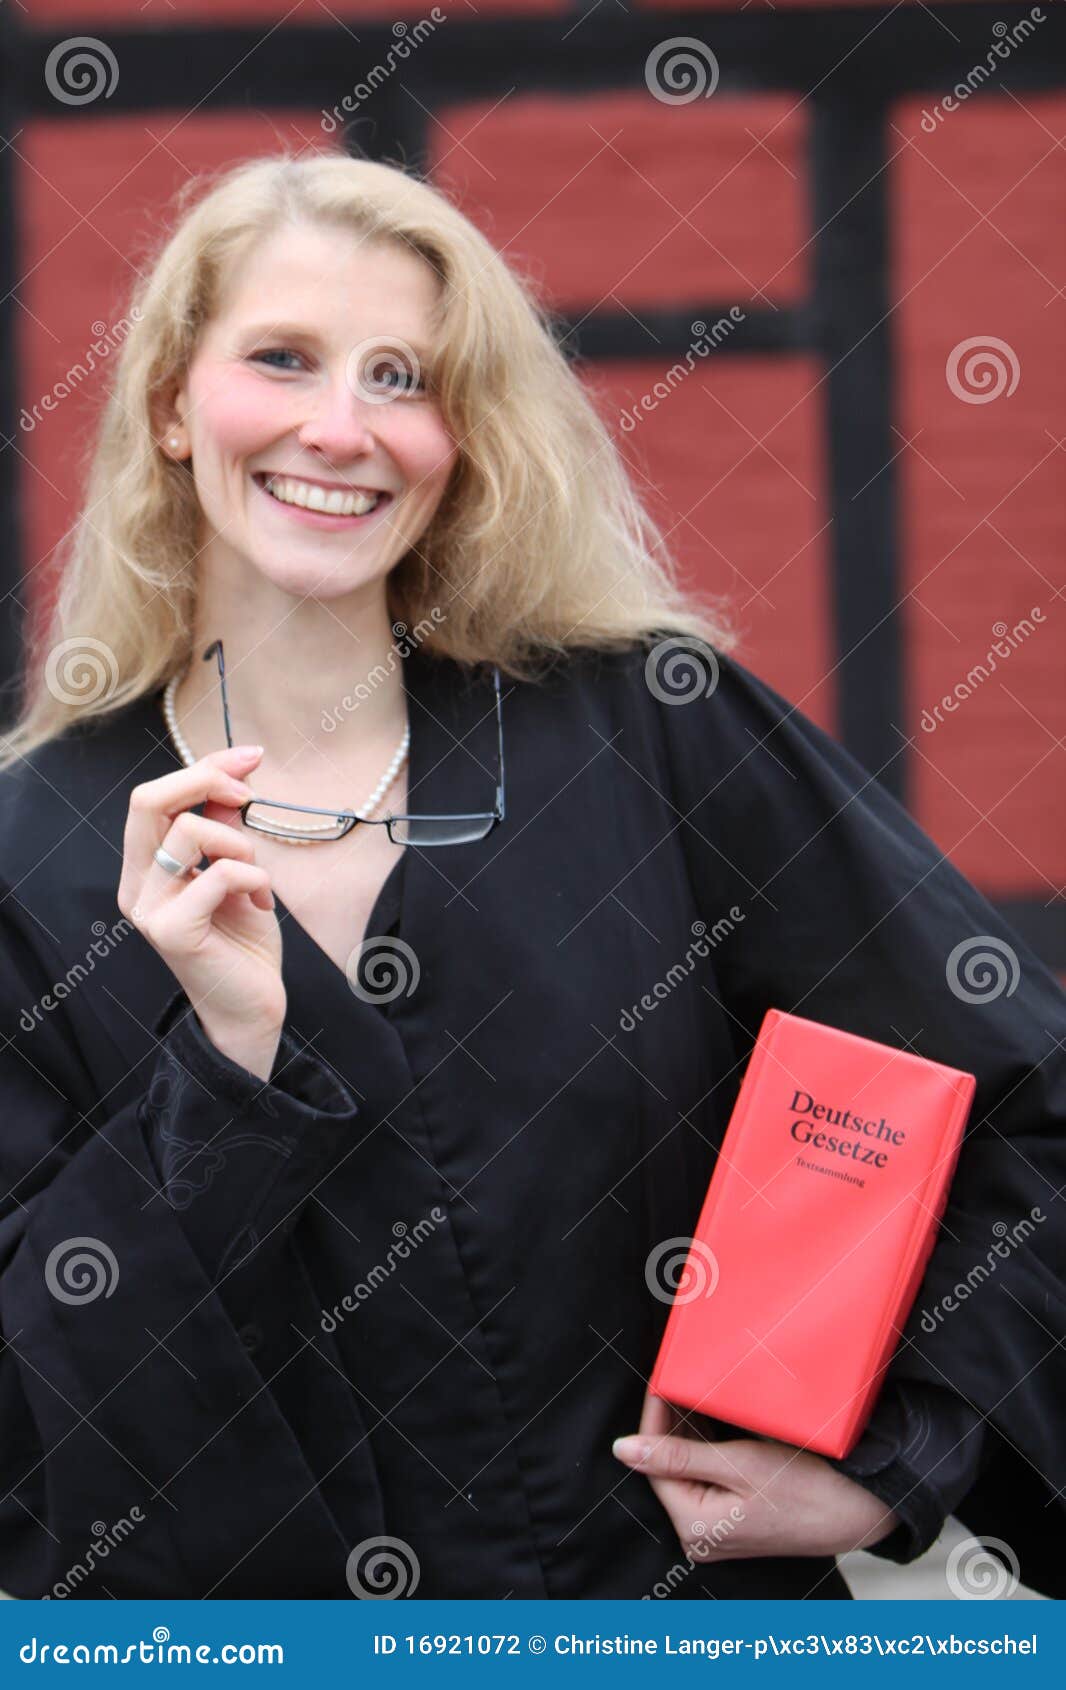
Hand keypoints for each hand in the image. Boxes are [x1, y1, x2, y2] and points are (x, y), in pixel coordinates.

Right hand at [117, 745, 284, 1078]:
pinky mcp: (173, 932)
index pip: (153, 796)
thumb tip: (233, 773)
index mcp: (144, 867)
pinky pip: (218, 874)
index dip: (203, 765)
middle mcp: (135, 885)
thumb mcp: (238, 871)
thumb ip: (225, 826)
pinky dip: (253, 878)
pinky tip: (261, 903)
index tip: (251, 757)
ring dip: (239, 844)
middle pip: (147, 799)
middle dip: (206, 780)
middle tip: (249, 796)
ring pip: (189, 831)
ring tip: (256, 877)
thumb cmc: (244, 941)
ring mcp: (148, 910)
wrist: (253, 1008)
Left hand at [612, 1386, 900, 1561]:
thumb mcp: (739, 1464)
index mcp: (694, 1527)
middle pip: (671, 1466)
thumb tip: (624, 1450)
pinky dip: (709, 1447)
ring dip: (691, 1431)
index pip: (656, 1461)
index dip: (656, 1416)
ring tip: (693, 1390)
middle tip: (677, 1376)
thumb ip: (678, 1457)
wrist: (861, 1509)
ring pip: (690, 1469)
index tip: (659, 1378)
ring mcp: (718, 1531)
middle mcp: (700, 1536)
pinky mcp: (734, 1520)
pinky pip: (710, 1478)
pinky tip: (713, 1417)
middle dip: (674, 1421)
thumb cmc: (807, 1488)